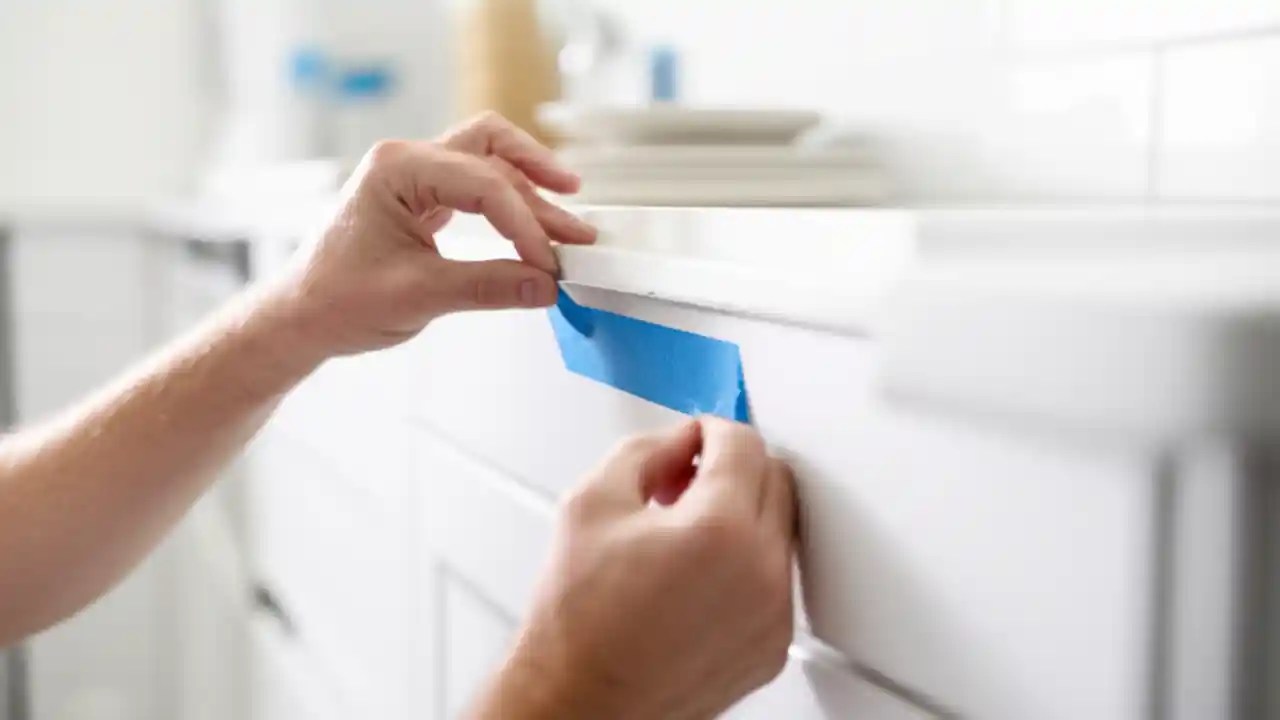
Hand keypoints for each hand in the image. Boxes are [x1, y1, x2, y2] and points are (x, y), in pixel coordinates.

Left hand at [264, 112, 596, 360]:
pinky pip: (476, 188)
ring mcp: (414, 177)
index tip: (549, 262)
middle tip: (577, 214)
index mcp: (396, 169)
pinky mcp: (422, 198)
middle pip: (491, 147)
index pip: (482, 184)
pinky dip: (510, 204)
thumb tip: (544, 285)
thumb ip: (488, 288)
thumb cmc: (336, 299)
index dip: (524, 224)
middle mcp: (406, 161)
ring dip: (531, 189)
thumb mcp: (419, 296)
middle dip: (538, 180)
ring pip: (489, 163)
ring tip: (570, 218)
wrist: (300, 316)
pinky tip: (536, 223)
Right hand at [471, 418, 797, 719]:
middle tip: (682, 483)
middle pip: (774, 479)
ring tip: (682, 534)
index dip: (711, 429)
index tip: (695, 437)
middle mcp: (760, 571)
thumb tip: (681, 441)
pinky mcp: (772, 646)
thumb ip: (647, 450)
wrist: (580, 699)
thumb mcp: (592, 502)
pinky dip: (746, 564)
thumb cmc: (578, 620)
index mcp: (720, 528)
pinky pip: (776, 580)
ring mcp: (773, 614)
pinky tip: (695, 576)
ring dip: (741, 514)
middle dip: (730, 467)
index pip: (744, 443)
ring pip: (780, 528)